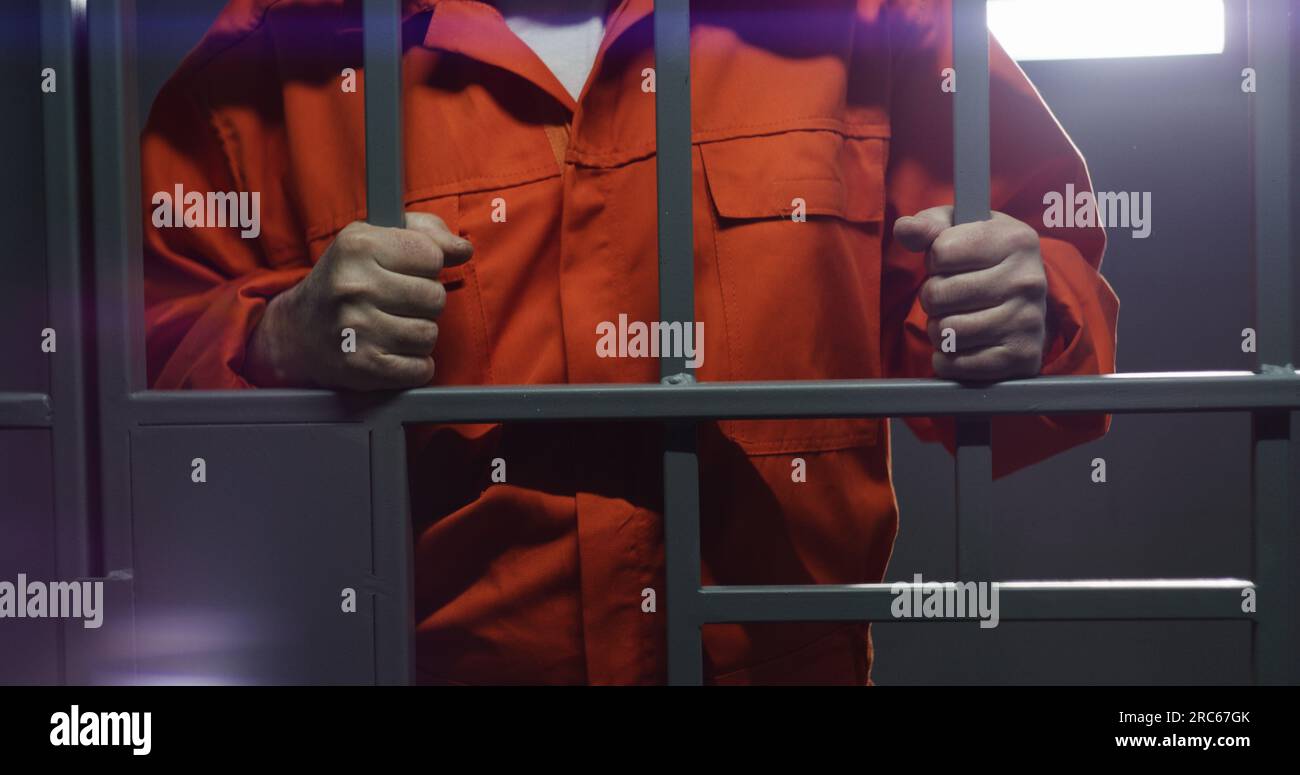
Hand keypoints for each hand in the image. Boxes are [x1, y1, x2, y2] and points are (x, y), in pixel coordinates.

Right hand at [245, 212, 472, 389]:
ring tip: (391, 328)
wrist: (297, 333)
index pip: (432, 256)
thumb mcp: (373, 239)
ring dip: (418, 335)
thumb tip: (463, 250)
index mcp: (358, 246)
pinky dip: (414, 365)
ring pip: (429, 334)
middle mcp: (355, 286)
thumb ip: (425, 233)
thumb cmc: (346, 281)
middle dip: (424, 303)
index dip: (427, 266)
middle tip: (397, 303)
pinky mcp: (364, 367)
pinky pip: (421, 368)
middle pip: (435, 297)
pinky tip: (391, 352)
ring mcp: (358, 329)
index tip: (406, 272)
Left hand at [893, 206, 1047, 380]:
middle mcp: (1028, 280)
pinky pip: (956, 364)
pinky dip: (947, 359)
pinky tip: (963, 345)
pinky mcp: (1020, 358)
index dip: (935, 260)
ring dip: (938, 330)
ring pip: (945, 331)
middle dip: (933, 297)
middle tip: (950, 297)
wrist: (1027, 302)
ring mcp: (1027, 321)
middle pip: (938, 294)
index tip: (950, 264)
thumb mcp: (963, 230)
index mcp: (1016, 240)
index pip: (940, 252)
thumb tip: (905, 229)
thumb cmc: (986, 259)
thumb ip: (929, 225)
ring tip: (956, 319)